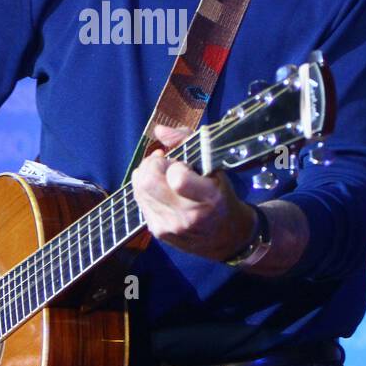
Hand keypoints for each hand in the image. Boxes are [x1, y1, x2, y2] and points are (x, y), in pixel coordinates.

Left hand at [130, 124, 256, 262]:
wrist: (225, 235)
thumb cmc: (220, 193)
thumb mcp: (214, 165)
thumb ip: (187, 140)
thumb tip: (158, 130)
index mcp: (208, 198)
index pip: (177, 178)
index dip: (174, 165)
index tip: (183, 164)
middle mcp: (188, 216)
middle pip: (149, 183)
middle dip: (152, 165)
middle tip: (164, 163)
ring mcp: (171, 226)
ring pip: (139, 191)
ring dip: (146, 175)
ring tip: (161, 174)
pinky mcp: (159, 232)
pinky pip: (140, 202)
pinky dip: (145, 190)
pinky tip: (159, 189)